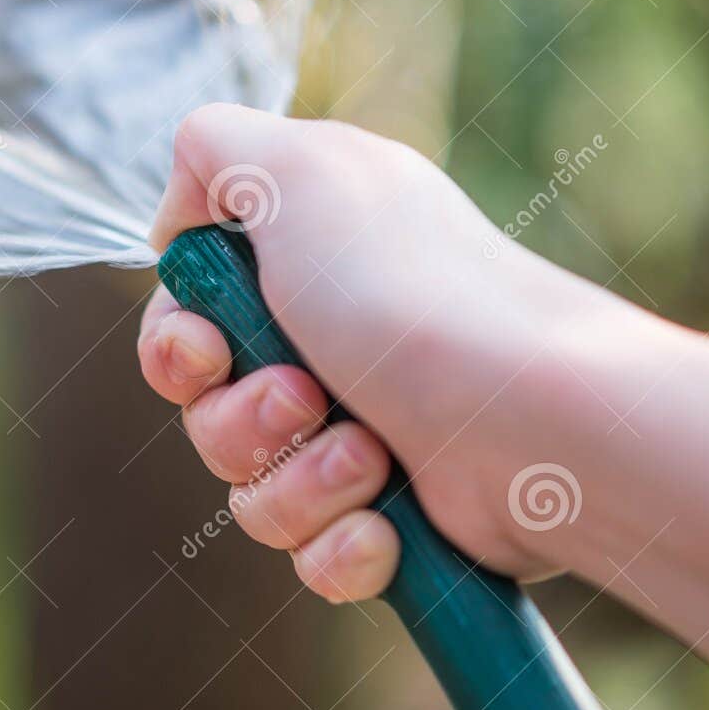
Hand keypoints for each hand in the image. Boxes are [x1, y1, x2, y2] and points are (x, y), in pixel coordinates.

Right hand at [139, 104, 628, 599]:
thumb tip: (180, 209)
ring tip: (370, 456)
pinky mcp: (394, 523)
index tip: (207, 352)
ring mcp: (362, 440)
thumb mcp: (299, 172)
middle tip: (309, 398)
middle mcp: (330, 351)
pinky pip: (313, 558)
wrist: (531, 416)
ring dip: (299, 482)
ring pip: (253, 497)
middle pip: (208, 418)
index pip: (186, 329)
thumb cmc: (410, 292)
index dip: (177, 350)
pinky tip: (387, 529)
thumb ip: (215, 151)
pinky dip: (342, 547)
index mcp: (304, 272)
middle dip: (242, 421)